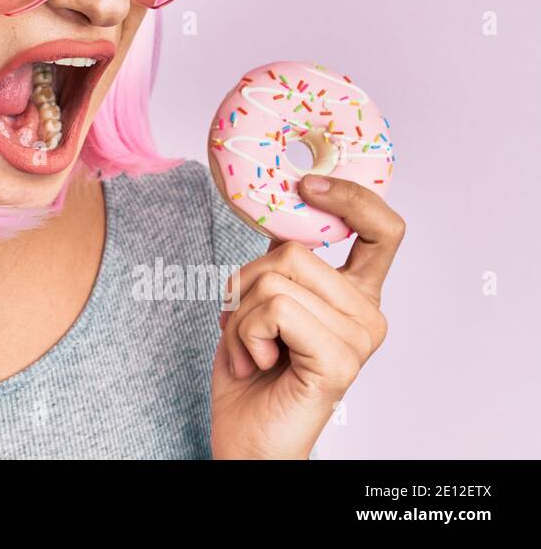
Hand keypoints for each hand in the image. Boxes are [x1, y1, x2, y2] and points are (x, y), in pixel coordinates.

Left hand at [210, 174, 403, 458]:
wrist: (245, 437)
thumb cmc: (251, 371)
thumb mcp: (260, 300)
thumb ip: (281, 261)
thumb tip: (280, 211)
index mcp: (354, 294)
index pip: (383, 228)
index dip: (350, 196)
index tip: (307, 185)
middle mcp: (367, 314)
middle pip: (295, 250)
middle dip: (245, 283)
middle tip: (241, 323)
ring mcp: (360, 338)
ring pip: (277, 278)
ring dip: (239, 314)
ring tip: (250, 349)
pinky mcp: (340, 360)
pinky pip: (275, 309)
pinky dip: (245, 333)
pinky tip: (256, 363)